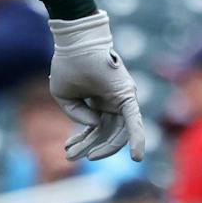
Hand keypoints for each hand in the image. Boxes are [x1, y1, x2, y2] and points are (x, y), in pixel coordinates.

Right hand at [47, 10, 146, 160]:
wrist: (76, 44)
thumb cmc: (69, 65)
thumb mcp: (64, 96)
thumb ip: (77, 114)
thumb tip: (96, 125)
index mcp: (99, 102)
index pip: (96, 129)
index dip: (82, 142)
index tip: (68, 150)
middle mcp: (113, 103)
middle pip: (106, 133)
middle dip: (90, 147)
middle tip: (71, 158)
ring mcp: (123, 100)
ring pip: (118, 132)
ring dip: (104, 147)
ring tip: (88, 158)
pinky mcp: (127, 97)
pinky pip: (134, 122)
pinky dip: (137, 140)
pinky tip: (135, 158)